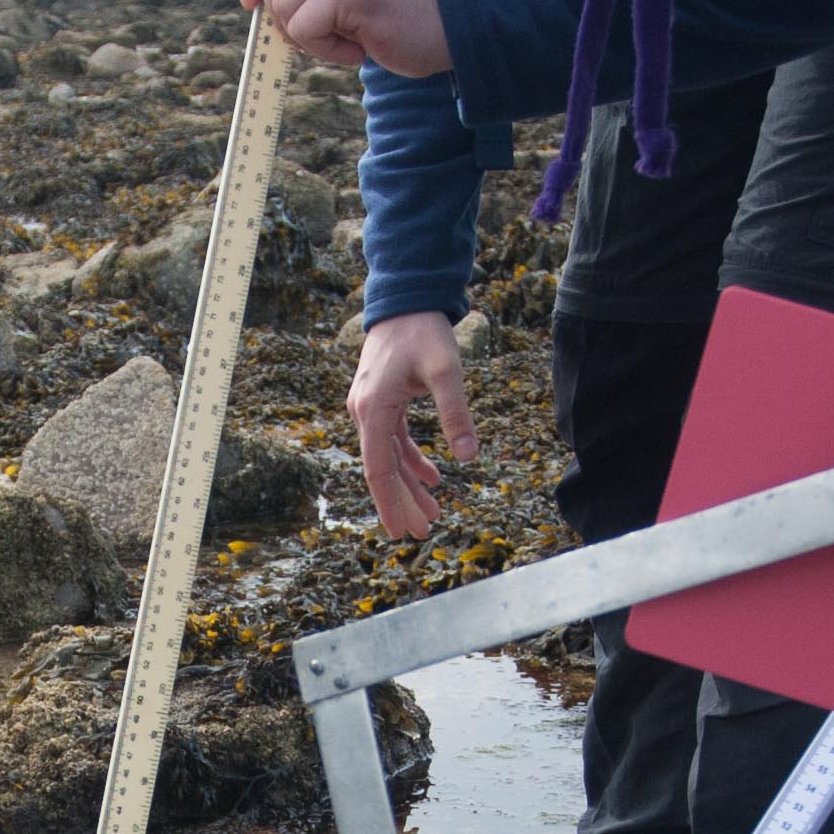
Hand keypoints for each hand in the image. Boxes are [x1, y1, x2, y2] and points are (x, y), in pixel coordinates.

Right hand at [348, 310, 474, 539]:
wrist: (405, 300)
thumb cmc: (423, 332)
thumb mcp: (446, 371)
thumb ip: (456, 414)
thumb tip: (469, 458)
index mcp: (373, 410)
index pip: (378, 469)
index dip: (390, 502)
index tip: (400, 530)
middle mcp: (363, 413)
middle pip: (381, 469)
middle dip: (402, 502)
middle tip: (423, 532)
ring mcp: (369, 408)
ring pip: (388, 458)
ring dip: (409, 485)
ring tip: (433, 512)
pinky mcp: (380, 403)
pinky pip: (393, 441)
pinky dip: (411, 461)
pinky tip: (433, 478)